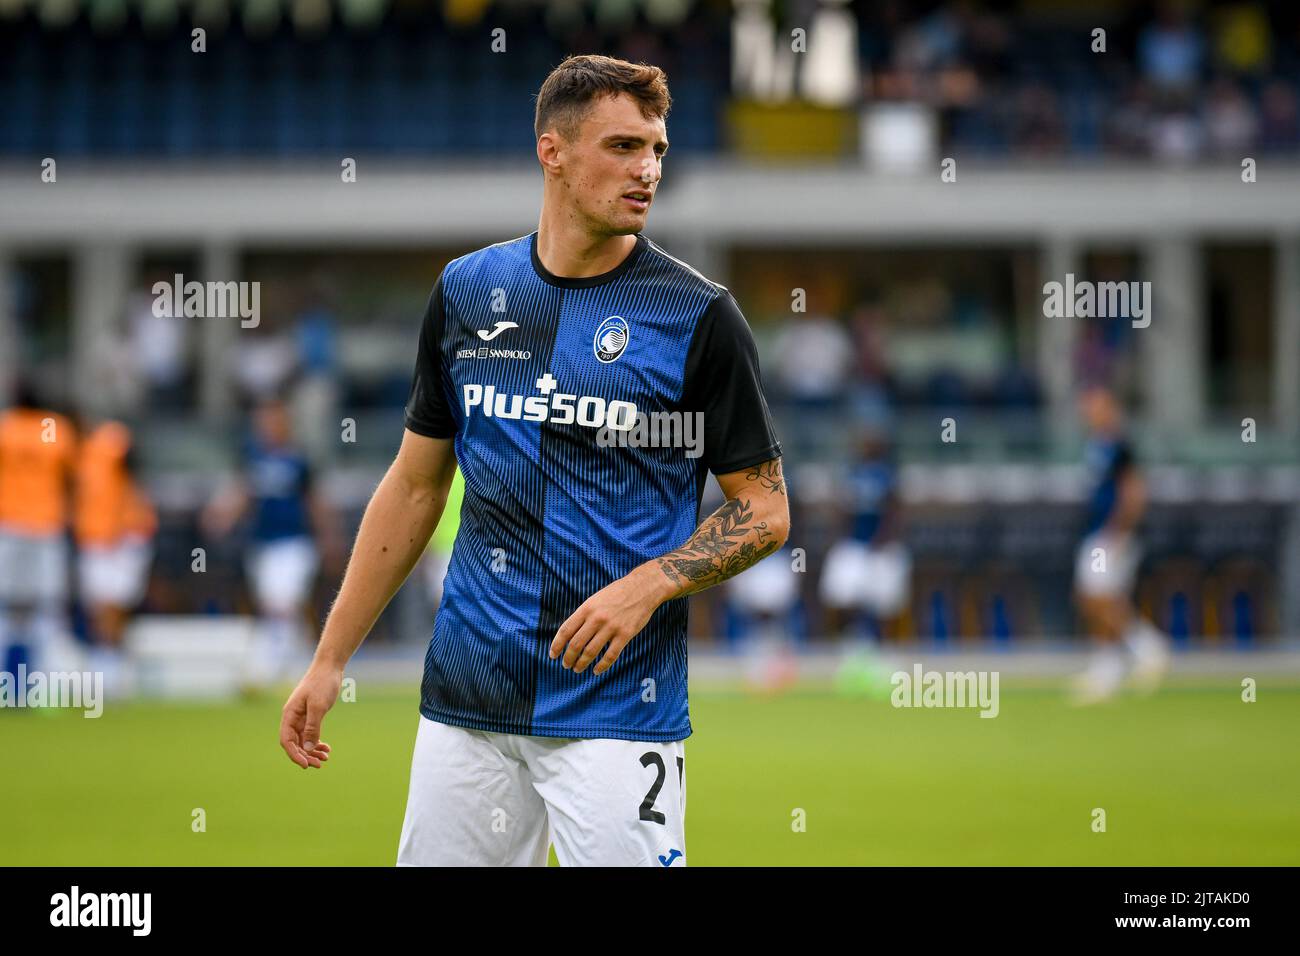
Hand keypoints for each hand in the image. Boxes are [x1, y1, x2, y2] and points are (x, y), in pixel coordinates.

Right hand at [279, 664, 341, 768]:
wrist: (329, 667)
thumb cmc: (322, 683)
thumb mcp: (318, 706)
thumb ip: (312, 727)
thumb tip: (308, 748)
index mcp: (289, 715)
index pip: (286, 741)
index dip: (294, 754)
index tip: (306, 765)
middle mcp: (293, 718)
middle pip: (294, 743)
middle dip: (305, 755)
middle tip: (320, 764)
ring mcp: (301, 717)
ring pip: (303, 740)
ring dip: (312, 751)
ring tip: (326, 758)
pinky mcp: (311, 715)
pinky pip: (311, 734)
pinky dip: (317, 742)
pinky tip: (326, 748)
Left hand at [549, 564, 671, 675]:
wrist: (642, 588)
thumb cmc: (617, 593)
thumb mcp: (595, 599)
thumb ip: (584, 615)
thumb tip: (570, 634)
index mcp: (586, 608)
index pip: (566, 630)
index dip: (557, 645)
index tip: (553, 655)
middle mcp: (596, 618)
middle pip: (576, 644)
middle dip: (568, 658)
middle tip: (566, 665)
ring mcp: (611, 627)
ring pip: (591, 651)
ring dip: (582, 663)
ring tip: (578, 669)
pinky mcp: (625, 634)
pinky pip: (611, 655)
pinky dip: (602, 666)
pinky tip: (596, 670)